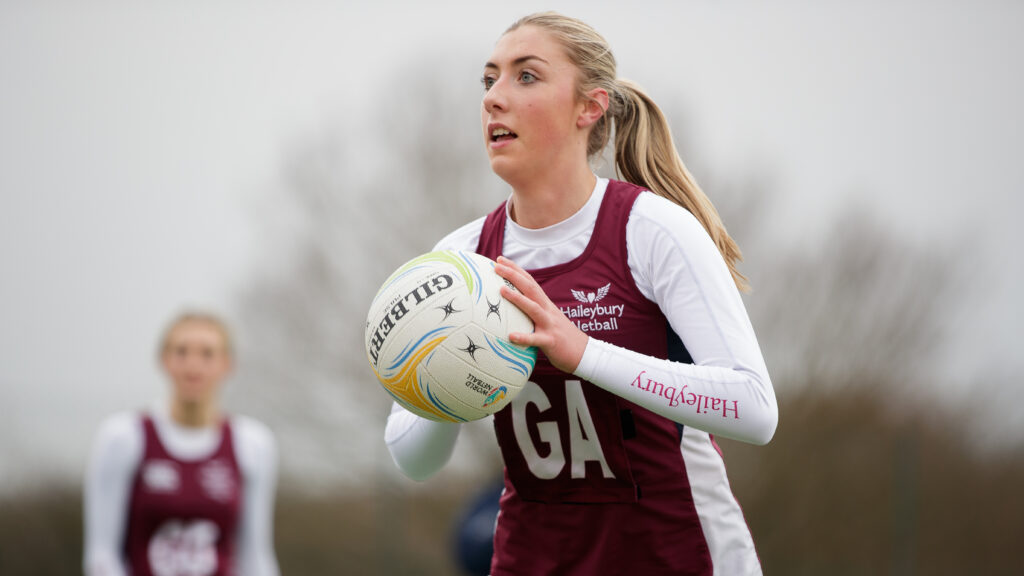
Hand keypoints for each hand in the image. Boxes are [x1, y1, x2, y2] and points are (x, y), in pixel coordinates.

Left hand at [494, 256, 588, 373]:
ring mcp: (550, 325)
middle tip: (496, 265)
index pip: (530, 281)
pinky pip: (536, 339)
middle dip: (513, 275)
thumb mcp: (547, 319)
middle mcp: (547, 310)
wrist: (583, 353)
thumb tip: (513, 308)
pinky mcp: (551, 341)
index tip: (500, 259)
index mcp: (545, 304)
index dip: (516, 269)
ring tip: (501, 290)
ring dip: (518, 298)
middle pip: (530, 288)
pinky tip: (511, 336)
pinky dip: (524, 337)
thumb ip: (533, 311)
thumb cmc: (561, 337)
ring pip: (533, 309)